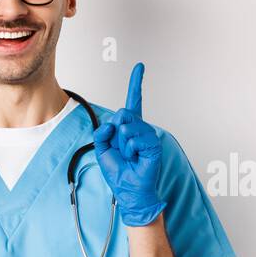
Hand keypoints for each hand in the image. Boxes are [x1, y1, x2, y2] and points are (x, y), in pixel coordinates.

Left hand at [93, 62, 166, 226]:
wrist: (129, 189)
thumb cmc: (118, 172)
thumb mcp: (101, 149)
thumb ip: (102, 133)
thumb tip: (113, 124)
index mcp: (129, 128)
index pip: (133, 101)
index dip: (136, 83)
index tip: (140, 66)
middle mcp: (141, 128)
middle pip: (123, 114)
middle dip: (115, 133)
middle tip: (121, 150)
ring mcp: (148, 136)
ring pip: (127, 127)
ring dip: (122, 144)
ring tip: (129, 156)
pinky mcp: (153, 145)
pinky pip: (134, 139)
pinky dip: (130, 150)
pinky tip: (135, 158)